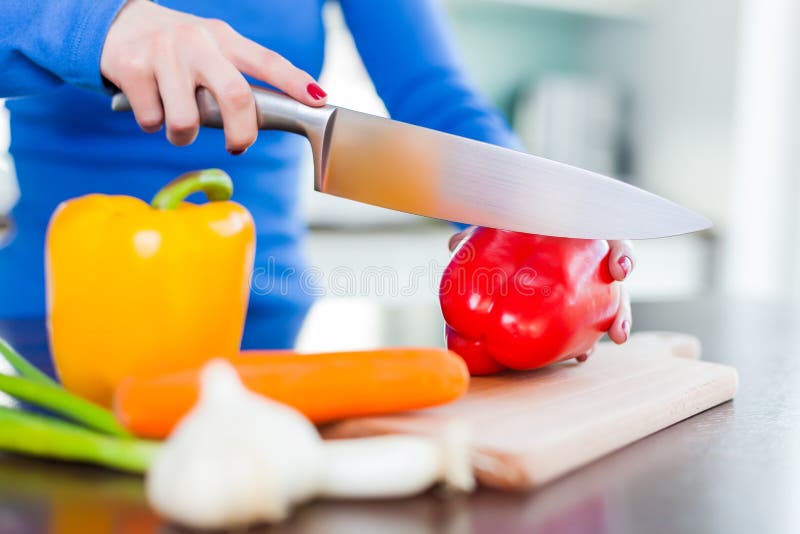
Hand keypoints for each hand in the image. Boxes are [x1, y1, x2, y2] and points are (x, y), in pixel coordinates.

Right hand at [100, 0, 326, 152]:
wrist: (116, 25)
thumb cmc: (179, 50)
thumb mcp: (213, 49)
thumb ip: (240, 76)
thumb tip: (281, 114)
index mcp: (224, 38)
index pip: (267, 61)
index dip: (294, 82)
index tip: (318, 99)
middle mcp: (197, 41)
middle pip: (235, 96)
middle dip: (242, 133)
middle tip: (239, 146)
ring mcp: (163, 53)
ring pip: (187, 121)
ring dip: (184, 136)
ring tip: (180, 123)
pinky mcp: (131, 67)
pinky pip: (152, 120)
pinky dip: (153, 124)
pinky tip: (151, 105)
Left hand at [448, 228, 633, 353]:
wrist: (523, 227)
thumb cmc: (523, 220)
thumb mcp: (505, 220)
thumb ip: (483, 230)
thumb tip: (455, 244)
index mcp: (588, 232)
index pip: (616, 241)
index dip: (623, 256)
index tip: (620, 272)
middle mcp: (595, 259)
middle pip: (616, 285)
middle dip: (622, 308)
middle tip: (617, 330)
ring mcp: (590, 283)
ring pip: (609, 307)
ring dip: (610, 329)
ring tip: (597, 351)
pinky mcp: (580, 302)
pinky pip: (587, 322)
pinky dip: (584, 339)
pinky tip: (577, 356)